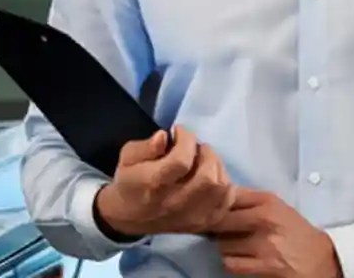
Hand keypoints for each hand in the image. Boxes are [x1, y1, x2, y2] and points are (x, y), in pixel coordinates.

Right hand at [94, 126, 235, 236]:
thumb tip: (164, 136)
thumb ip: (146, 146)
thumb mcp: (127, 158)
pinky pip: (226, 202)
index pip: (182, 161)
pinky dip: (225, 184)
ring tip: (204, 161)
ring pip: (221, 188)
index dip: (186, 140)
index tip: (179, 132)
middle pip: (208, 178)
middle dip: (207, 154)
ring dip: (217, 167)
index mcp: (154, 185)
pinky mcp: (203, 223)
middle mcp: (175, 203)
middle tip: (196, 147)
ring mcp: (192, 216)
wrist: (128, 217)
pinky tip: (213, 176)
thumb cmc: (129, 182)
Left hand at [211, 188, 343, 277]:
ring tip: (236, 247)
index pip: (228, 195)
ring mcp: (264, 243)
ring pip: (222, 244)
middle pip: (220, 219)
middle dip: (215, 227)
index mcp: (267, 200)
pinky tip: (241, 261)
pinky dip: (232, 263)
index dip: (215, 204)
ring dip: (225, 247)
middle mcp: (264, 218)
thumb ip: (249, 201)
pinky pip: (231, 263)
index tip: (210, 210)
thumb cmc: (296, 232)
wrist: (323, 260)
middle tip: (217, 231)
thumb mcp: (277, 208)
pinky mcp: (265, 266)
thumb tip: (216, 199)